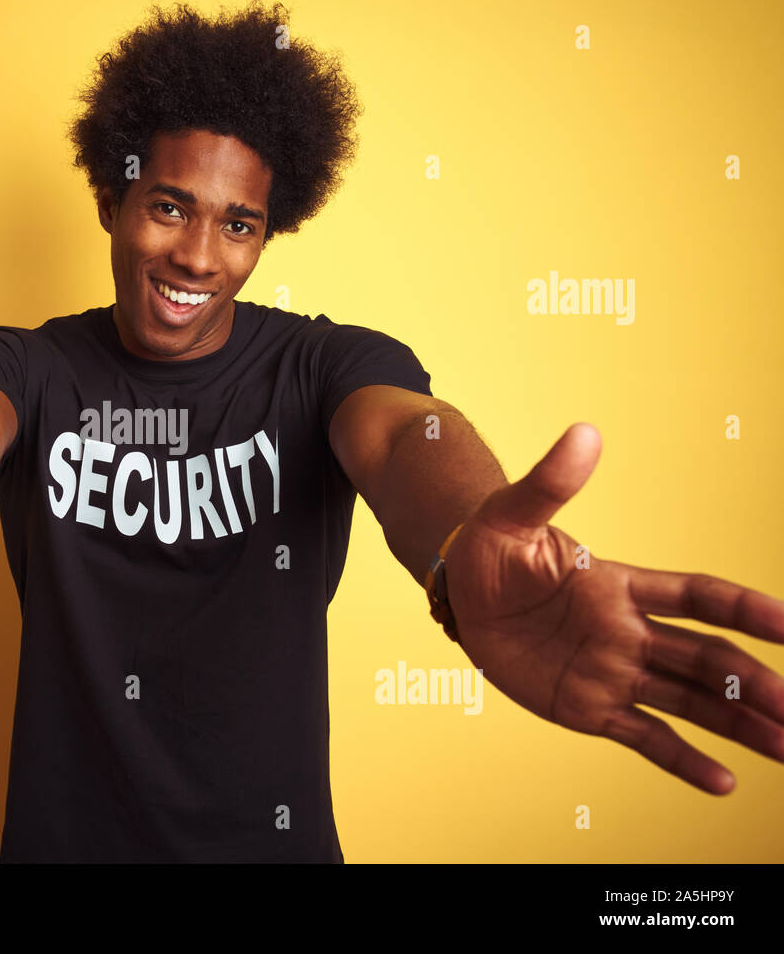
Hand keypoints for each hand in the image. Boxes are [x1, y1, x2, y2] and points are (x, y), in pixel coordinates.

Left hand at [444, 422, 783, 793]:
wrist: (460, 591)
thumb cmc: (489, 546)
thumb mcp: (510, 515)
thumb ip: (549, 483)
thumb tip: (586, 433)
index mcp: (617, 584)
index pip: (695, 595)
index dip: (743, 607)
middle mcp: (628, 632)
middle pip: (706, 659)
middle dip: (754, 682)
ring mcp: (612, 672)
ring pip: (689, 701)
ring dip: (739, 725)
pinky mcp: (587, 707)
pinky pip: (643, 735)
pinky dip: (682, 759)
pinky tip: (724, 783)